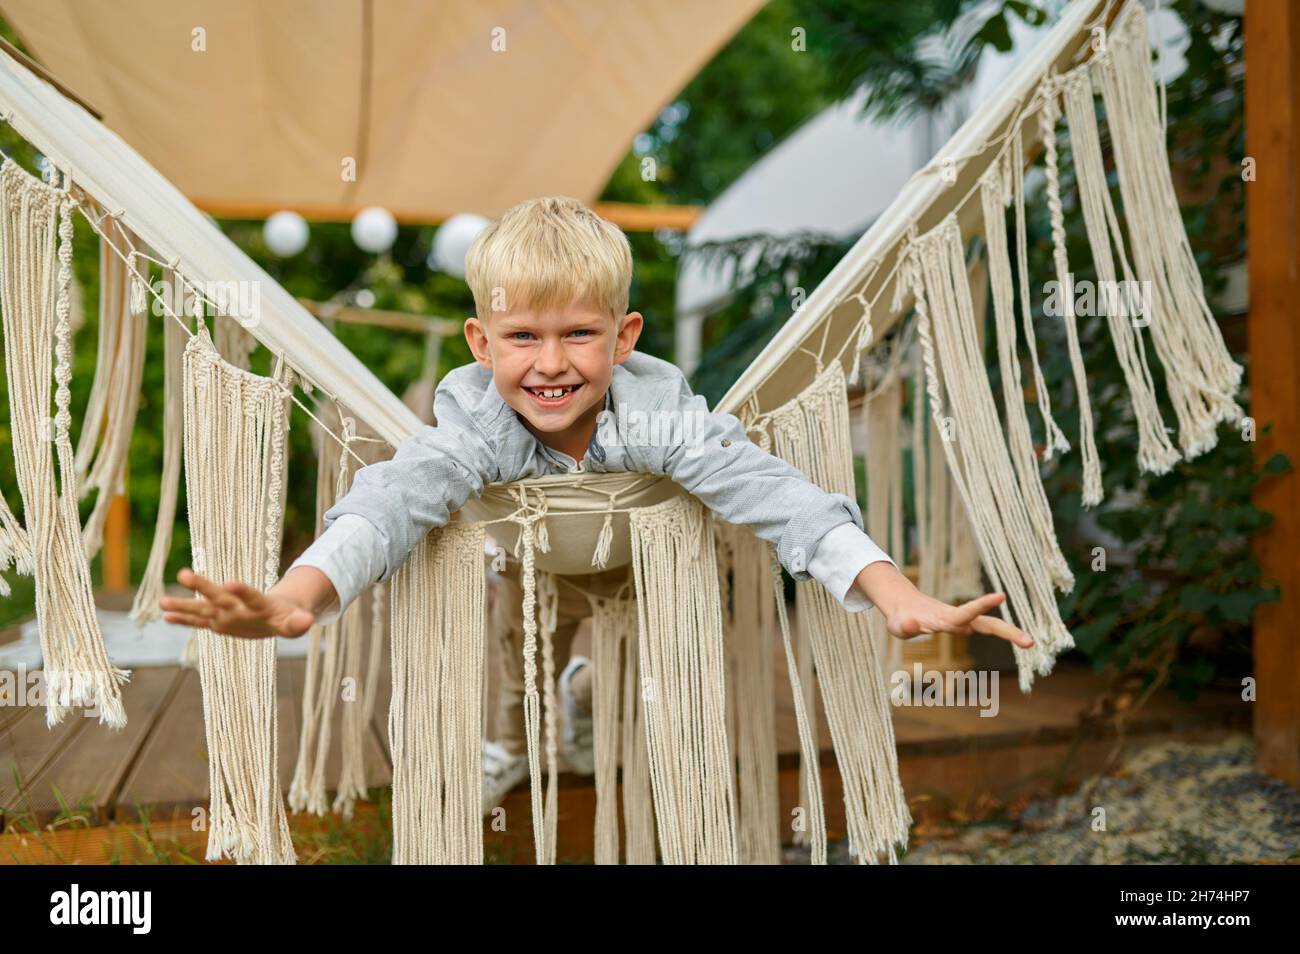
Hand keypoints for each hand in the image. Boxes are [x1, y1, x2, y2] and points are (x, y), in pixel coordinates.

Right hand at [159, 567, 315, 637]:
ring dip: (184, 605)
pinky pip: (199, 622)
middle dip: (203, 585)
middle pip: (220, 595)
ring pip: (203, 607)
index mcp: (259, 604)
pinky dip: (184, 620)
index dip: (242, 589)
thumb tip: (309, 621)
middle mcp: (238, 605)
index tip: (228, 582)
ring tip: (162, 601)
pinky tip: (165, 616)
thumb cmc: (287, 617)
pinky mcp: (219, 622)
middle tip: (184, 573)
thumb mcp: (295, 623)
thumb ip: (298, 622)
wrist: (276, 614)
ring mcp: (226, 613)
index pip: (250, 595)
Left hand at [885, 590, 1032, 648]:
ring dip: (1009, 632)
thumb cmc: (900, 617)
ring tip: (1030, 642)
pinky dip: (1005, 631)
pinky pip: (986, 627)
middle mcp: (957, 619)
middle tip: (1030, 642)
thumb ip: (904, 626)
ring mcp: (962, 622)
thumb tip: (910, 624)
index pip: (964, 614)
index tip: (1001, 595)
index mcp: (942, 620)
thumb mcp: (897, 625)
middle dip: (1007, 631)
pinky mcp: (964, 624)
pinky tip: (1022, 638)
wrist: (905, 604)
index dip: (981, 606)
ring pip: (989, 625)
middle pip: (986, 624)